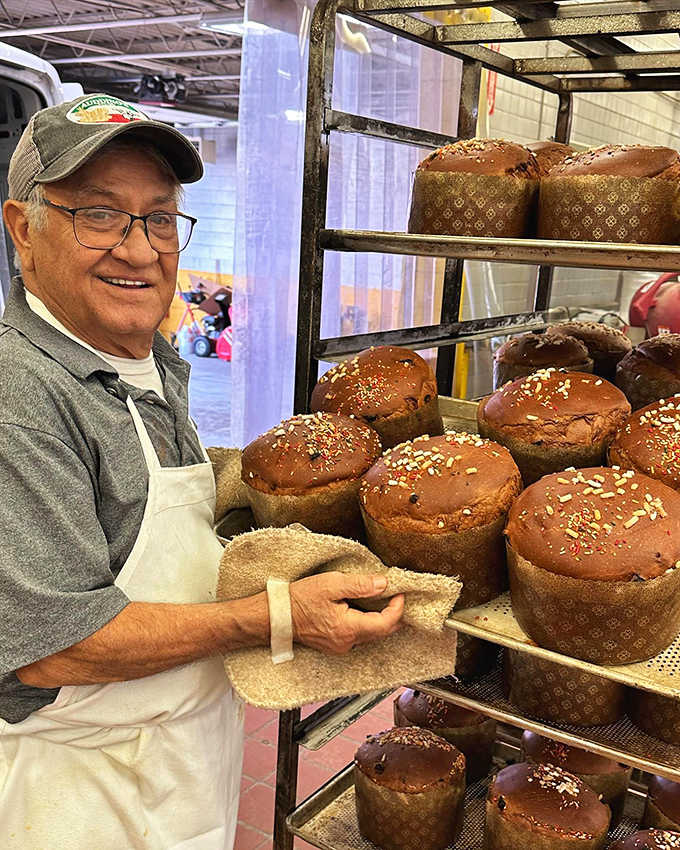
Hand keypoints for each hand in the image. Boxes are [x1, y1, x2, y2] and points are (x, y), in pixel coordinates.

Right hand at [289, 572, 403, 654]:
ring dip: (380, 619)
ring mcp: (340, 646)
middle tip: (395, 595)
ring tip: (381, 599)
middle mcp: (347, 643)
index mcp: (349, 628)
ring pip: (371, 635)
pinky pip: (359, 636)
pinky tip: (363, 609)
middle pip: (382, 632)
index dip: (398, 608)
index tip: (399, 592)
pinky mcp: (334, 645)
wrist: (276, 616)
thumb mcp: (331, 584)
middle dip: (393, 614)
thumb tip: (383, 584)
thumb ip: (359, 585)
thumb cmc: (299, 599)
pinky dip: (367, 623)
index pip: (386, 623)